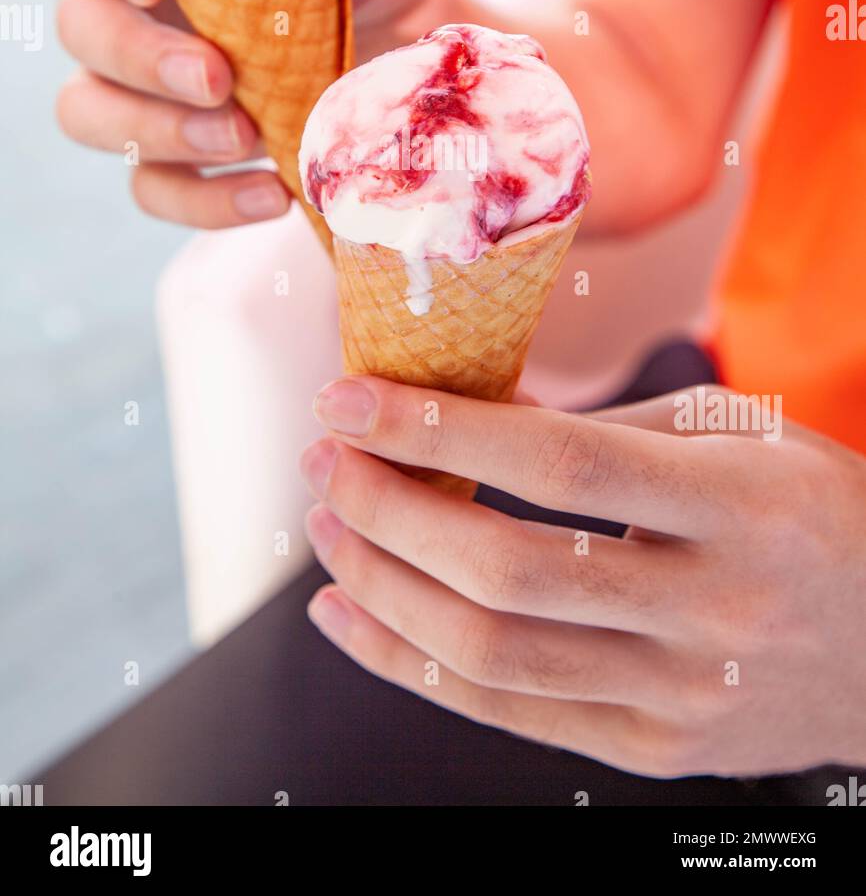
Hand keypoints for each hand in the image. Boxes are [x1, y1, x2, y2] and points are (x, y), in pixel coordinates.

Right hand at [55, 0, 462, 227]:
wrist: (408, 82)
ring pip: (88, 110)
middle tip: (217, 78)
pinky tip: (272, 194)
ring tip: (244, 139)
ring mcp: (142, 89)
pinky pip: (151, 187)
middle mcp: (136, 8)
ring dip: (159, 130)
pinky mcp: (170, 162)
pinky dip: (205, 200)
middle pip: (81, 22)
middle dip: (141, 55)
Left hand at [301, 378, 865, 776]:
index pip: (561, 464)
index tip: (350, 398)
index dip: (440, 429)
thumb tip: (465, 411)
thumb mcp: (739, 434)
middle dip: (389, 510)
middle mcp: (713, 607)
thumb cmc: (812, 512)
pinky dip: (412, 665)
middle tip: (325, 461)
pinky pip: (507, 713)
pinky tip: (351, 617)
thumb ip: (607, 427)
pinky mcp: (653, 750)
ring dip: (383, 588)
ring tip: (325, 532)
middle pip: (508, 568)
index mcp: (741, 504)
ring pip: (493, 654)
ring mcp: (682, 694)